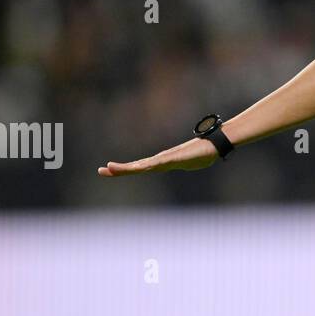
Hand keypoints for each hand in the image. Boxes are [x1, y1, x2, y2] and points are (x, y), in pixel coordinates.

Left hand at [97, 137, 218, 176]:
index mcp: (161, 163)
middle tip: (101, 170)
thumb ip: (183, 163)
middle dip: (119, 169)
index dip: (124, 169)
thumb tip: (186, 163)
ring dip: (127, 168)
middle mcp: (161, 160)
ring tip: (110, 168)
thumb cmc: (202, 153)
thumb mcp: (189, 163)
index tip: (108, 169)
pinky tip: (138, 168)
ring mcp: (167, 158)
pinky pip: (158, 164)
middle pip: (137, 166)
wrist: (214, 145)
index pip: (139, 167)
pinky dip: (146, 166)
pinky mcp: (175, 158)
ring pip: (143, 165)